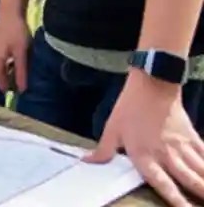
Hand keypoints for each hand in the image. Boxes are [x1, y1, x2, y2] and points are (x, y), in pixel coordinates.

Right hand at [0, 12, 29, 93]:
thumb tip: (22, 90)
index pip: (2, 84)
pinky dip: (10, 68)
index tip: (25, 94)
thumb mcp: (21, 53)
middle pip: (0, 79)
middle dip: (12, 83)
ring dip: (12, 75)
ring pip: (1, 72)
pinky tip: (20, 65)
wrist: (9, 12)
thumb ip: (21, 72)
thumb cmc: (16, 32)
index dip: (13, 91)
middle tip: (28, 84)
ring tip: (25, 75)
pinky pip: (2, 65)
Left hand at [84, 73, 203, 206]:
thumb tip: (88, 162)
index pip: (162, 184)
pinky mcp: (193, 137)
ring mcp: (182, 147)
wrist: (153, 85)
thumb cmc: (130, 108)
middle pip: (189, 181)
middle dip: (200, 196)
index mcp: (145, 156)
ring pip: (201, 171)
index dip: (176, 201)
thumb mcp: (112, 129)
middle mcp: (167, 155)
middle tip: (203, 206)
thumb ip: (103, 150)